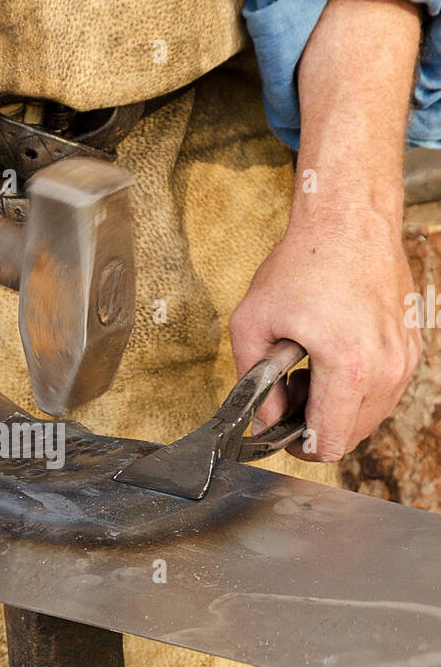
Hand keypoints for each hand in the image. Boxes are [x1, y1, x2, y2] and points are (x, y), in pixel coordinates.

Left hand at [230, 0, 423, 461]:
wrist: (349, 220)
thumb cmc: (303, 263)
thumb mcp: (252, 323)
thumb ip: (252, 384)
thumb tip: (264, 421)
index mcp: (349, 366)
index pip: (330, 443)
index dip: (299, 445)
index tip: (283, 428)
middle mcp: (387, 368)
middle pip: (351, 436)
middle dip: (317, 424)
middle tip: (292, 391)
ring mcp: (406, 359)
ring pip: (371, 416)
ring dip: (339, 407)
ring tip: (312, 370)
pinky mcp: (413, 348)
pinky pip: (385, 390)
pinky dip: (360, 387)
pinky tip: (336, 357)